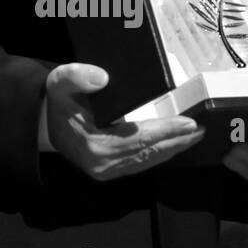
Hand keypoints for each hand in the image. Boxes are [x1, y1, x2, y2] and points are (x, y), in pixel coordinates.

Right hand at [44, 63, 204, 180]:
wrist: (46, 122)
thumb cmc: (58, 101)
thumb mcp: (60, 81)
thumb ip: (77, 76)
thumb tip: (102, 77)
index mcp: (93, 145)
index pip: (138, 139)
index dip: (165, 131)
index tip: (188, 122)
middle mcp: (102, 165)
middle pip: (148, 153)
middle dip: (177, 141)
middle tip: (201, 128)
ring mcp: (108, 171)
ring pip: (148, 161)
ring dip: (173, 148)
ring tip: (195, 135)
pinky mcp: (112, 171)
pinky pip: (142, 163)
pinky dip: (161, 153)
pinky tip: (175, 144)